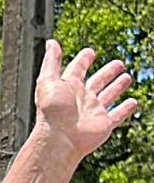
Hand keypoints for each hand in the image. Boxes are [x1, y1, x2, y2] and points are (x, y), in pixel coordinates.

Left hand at [34, 42, 136, 162]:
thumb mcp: (48, 81)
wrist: (59, 139)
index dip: (83, 60)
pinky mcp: (103, 124)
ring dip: (117, 87)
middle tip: (118, 63)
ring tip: (127, 78)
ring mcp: (93, 112)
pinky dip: (126, 109)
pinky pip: (118, 115)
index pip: (78, 69)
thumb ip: (51, 62)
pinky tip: (133, 102)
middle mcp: (81, 99)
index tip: (90, 52)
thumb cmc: (52, 111)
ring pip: (109, 96)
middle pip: (97, 82)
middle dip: (108, 72)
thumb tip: (50, 43)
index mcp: (68, 88)